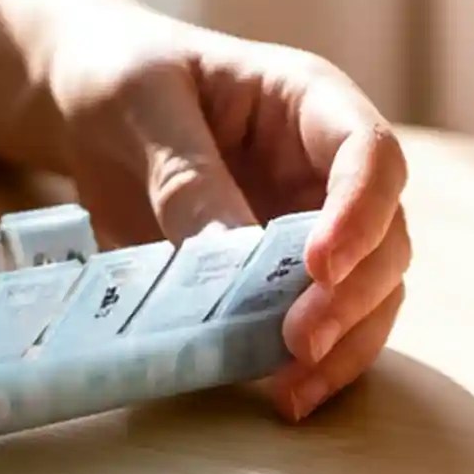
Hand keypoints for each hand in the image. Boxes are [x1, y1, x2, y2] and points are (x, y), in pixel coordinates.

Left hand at [48, 7, 409, 421]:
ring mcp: (309, 226)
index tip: (319, 265)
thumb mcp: (142, 106)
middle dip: (354, 295)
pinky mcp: (277, 277)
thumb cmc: (120, 79)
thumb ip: (187, 176)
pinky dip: (313, 364)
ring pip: (369, 292)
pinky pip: (320, 324)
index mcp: (307, 103)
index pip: (369, 154)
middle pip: (386, 236)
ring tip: (292, 388)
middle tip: (298, 340)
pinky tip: (283, 394)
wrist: (88, 108)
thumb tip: (230, 259)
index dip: (359, 212)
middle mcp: (323, 170)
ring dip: (345, 344)